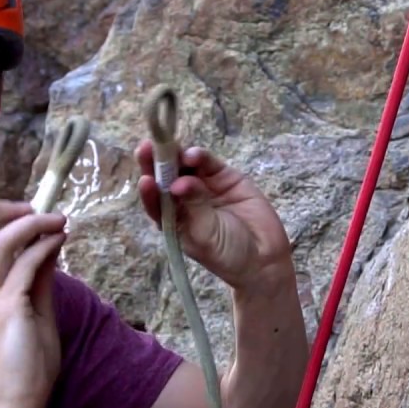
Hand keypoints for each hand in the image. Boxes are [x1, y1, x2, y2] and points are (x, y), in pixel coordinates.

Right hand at [0, 200, 66, 407]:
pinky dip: (45, 246)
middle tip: (32, 206)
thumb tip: (45, 245)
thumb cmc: (17, 370)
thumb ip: (31, 279)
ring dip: (32, 224)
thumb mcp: (24, 315)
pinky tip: (60, 241)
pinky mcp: (6, 311)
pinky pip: (25, 265)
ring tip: (57, 220)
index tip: (18, 213)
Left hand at [135, 141, 292, 290]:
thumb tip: (178, 182)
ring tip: (171, 149)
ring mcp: (204, 186)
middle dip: (155, 164)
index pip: (155, 201)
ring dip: (175, 156)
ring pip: (185, 166)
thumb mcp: (205, 235)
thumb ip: (194, 207)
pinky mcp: (224, 176)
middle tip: (147, 149)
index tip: (145, 180)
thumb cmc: (226, 254)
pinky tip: (193, 155)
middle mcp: (184, 200)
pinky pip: (208, 163)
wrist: (263, 258)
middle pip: (165, 178)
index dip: (149, 190)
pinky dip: (199, 156)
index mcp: (173, 219)